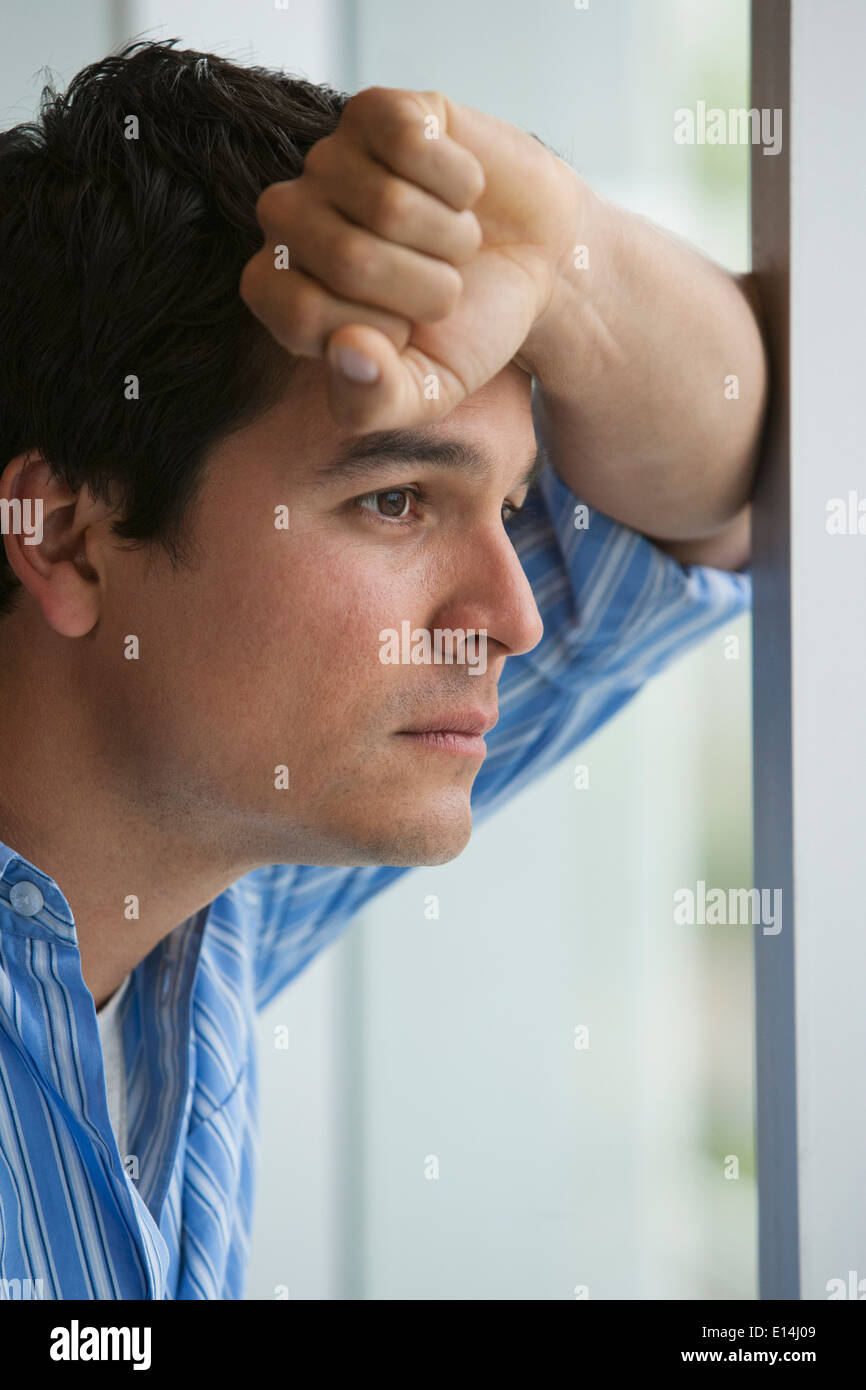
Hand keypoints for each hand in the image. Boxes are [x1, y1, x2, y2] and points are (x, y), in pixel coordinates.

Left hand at [238, 85, 581, 429]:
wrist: (536, 264)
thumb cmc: (469, 329)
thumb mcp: (427, 391)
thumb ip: (374, 400)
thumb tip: (346, 352)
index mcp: (281, 294)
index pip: (302, 314)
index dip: (378, 330)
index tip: (406, 332)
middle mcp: (288, 221)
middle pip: (347, 258)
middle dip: (425, 287)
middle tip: (445, 289)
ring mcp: (328, 159)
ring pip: (389, 203)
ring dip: (450, 237)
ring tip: (457, 244)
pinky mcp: (375, 112)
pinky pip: (413, 145)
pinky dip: (460, 181)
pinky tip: (463, 192)